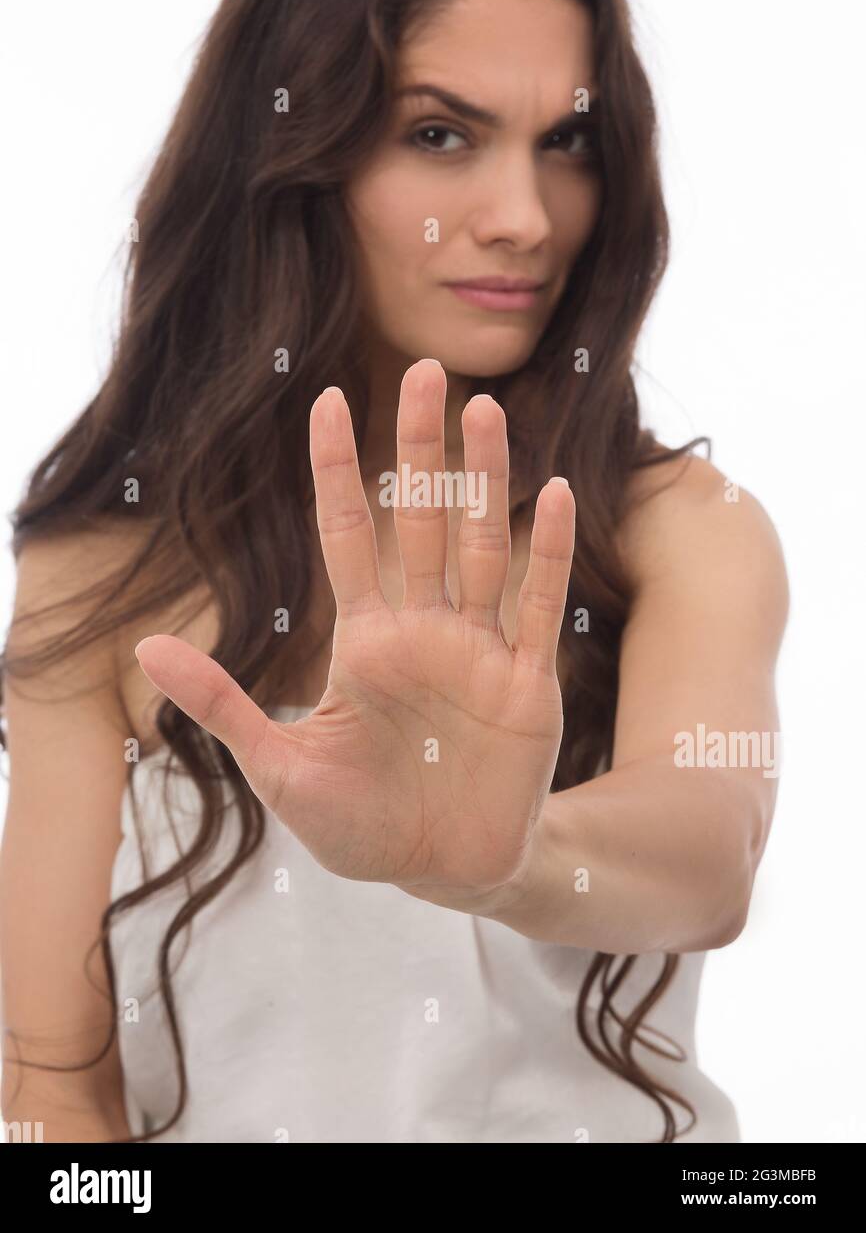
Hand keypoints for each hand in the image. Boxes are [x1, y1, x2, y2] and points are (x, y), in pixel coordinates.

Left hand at [134, 358, 574, 907]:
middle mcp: (423, 629)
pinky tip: (548, 494)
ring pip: (480, 544)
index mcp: (364, 641)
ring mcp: (478, 649)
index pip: (348, 535)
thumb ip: (223, 703)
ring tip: (484, 409)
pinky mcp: (527, 682)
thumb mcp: (279, 769)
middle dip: (420, 446)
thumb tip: (145, 644)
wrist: (441, 874)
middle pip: (420, 518)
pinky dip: (544, 551)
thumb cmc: (358, 825)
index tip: (329, 400)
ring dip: (484, 477)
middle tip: (425, 369)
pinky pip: (537, 603)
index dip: (338, 469)